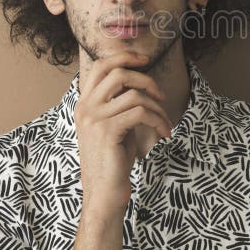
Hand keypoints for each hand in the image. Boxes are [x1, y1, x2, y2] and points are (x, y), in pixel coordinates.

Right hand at [74, 52, 172, 219]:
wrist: (104, 193)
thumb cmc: (113, 159)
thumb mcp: (114, 125)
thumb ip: (119, 103)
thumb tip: (140, 82)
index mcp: (84, 103)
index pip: (100, 66)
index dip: (124, 57)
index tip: (145, 60)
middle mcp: (85, 108)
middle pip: (118, 73)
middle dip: (146, 80)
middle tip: (161, 95)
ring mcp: (94, 119)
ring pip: (134, 95)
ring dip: (158, 108)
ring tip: (165, 123)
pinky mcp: (107, 132)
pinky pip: (140, 113)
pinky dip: (158, 121)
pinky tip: (164, 133)